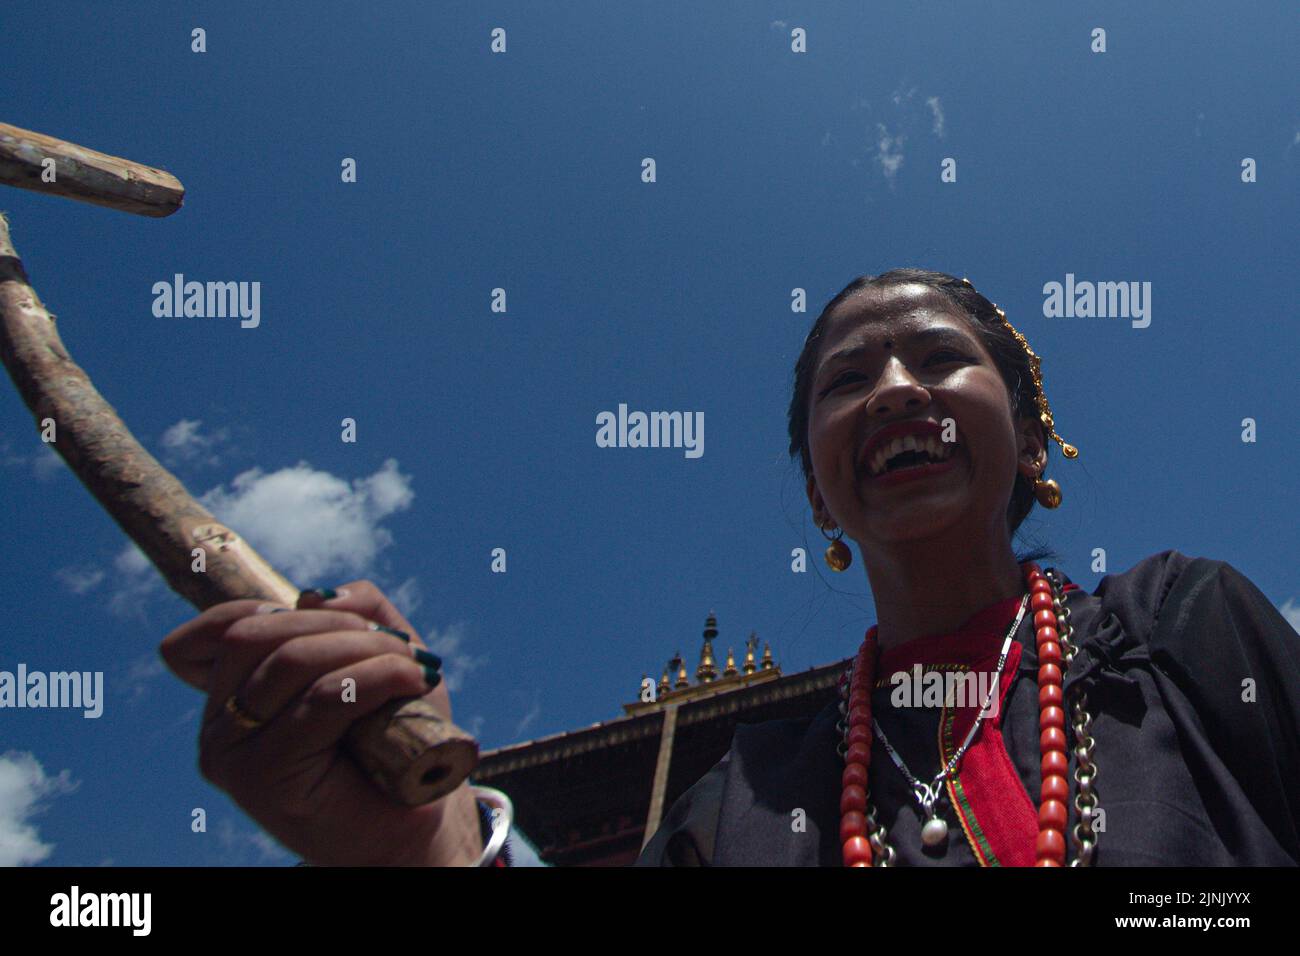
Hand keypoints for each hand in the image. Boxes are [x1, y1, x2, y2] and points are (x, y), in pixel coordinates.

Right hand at [159, 580, 482, 865]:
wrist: (413, 824)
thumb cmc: (393, 740)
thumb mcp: (379, 657)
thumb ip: (357, 612)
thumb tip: (323, 596)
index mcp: (231, 696)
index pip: (218, 629)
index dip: (274, 606)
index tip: (341, 620)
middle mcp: (218, 725)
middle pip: (257, 634)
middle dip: (338, 624)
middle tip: (397, 646)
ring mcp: (232, 754)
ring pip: (293, 661)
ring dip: (366, 648)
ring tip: (413, 667)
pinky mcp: (264, 778)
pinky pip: (324, 700)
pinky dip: (377, 678)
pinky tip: (412, 682)